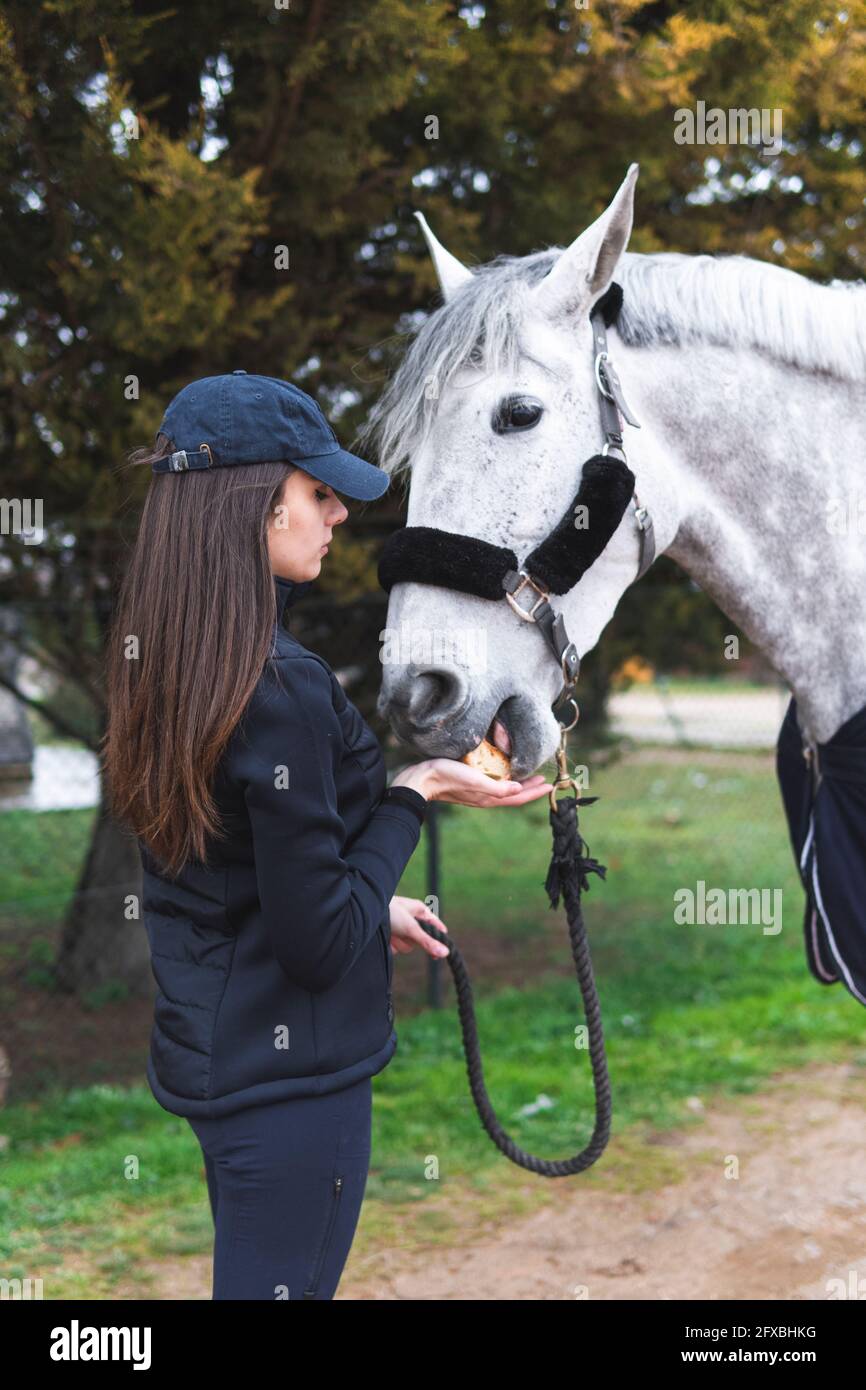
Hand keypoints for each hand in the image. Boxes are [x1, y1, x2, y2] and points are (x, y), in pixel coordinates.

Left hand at [388, 895, 449, 958]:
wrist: (363, 915)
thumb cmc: (389, 912)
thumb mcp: (411, 927)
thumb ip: (427, 941)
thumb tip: (446, 953)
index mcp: (420, 910)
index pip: (436, 926)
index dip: (439, 938)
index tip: (442, 951)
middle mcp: (411, 920)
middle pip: (422, 940)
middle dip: (414, 941)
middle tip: (410, 939)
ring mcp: (401, 930)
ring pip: (409, 946)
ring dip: (401, 943)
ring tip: (392, 933)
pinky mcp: (391, 939)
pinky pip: (398, 948)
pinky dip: (392, 945)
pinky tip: (386, 938)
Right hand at [425, 760, 553, 808]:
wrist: (420, 780)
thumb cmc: (446, 778)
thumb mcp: (474, 780)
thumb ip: (496, 787)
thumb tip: (519, 790)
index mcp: (489, 797)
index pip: (517, 797)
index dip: (534, 792)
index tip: (549, 786)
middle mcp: (485, 796)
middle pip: (513, 794)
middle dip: (529, 788)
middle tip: (543, 780)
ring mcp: (476, 791)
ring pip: (504, 789)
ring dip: (518, 784)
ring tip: (528, 776)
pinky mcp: (468, 784)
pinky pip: (493, 784)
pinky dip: (504, 779)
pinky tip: (502, 772)